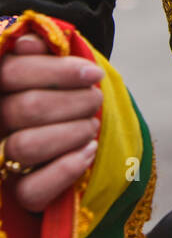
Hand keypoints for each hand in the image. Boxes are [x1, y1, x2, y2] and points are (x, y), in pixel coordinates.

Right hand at [0, 33, 102, 212]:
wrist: (63, 133)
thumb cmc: (56, 95)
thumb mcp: (50, 69)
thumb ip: (41, 52)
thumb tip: (28, 43)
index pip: (14, 72)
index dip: (58, 71)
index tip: (94, 74)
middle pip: (27, 107)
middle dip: (74, 101)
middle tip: (96, 99)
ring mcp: (2, 161)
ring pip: (27, 146)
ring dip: (72, 132)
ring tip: (91, 125)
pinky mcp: (17, 194)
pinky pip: (33, 190)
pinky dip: (67, 169)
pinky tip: (89, 151)